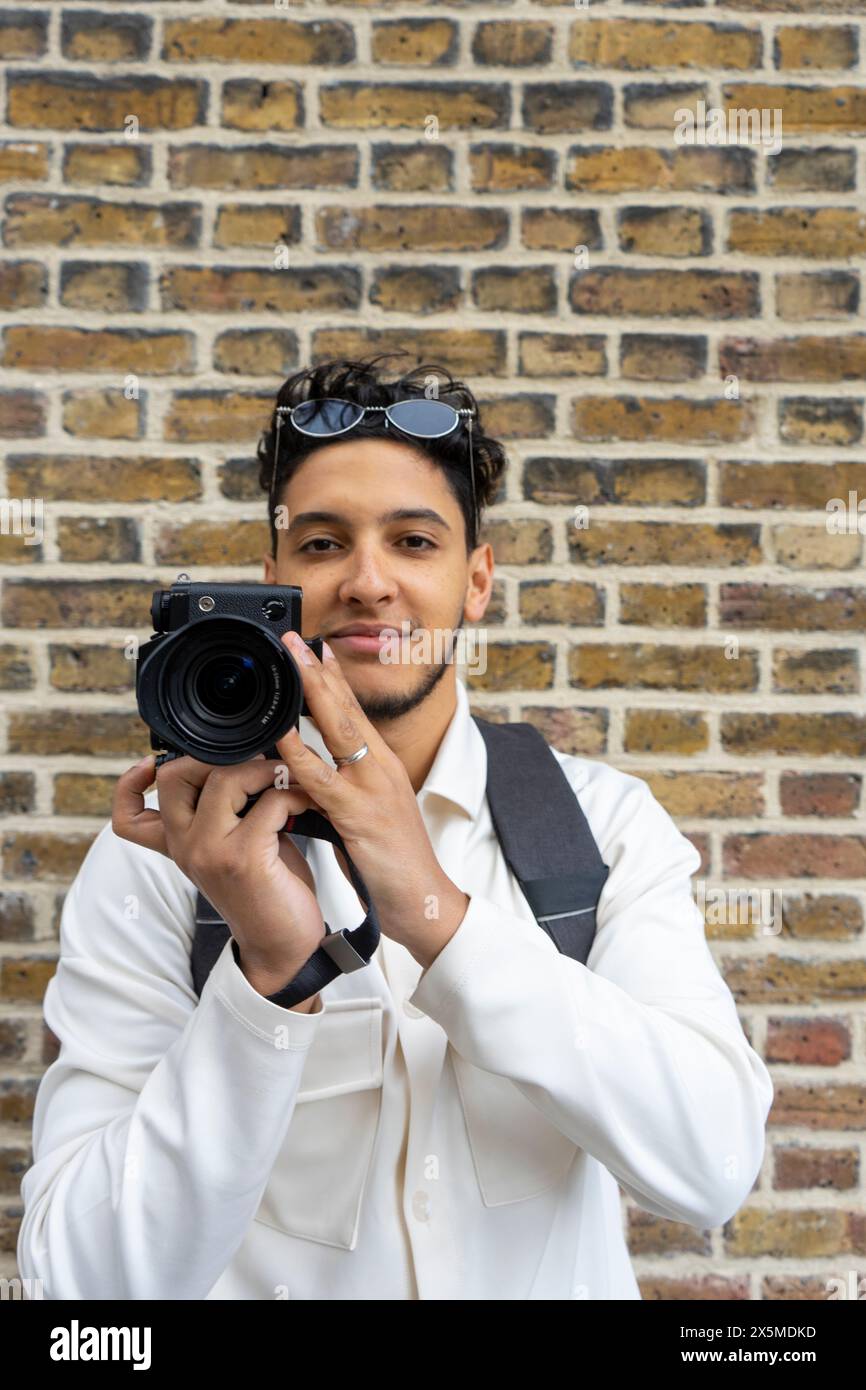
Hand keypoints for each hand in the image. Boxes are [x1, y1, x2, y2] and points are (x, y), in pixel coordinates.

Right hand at [111, 753, 326, 999]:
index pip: (127, 817)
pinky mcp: (244, 858)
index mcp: (178, 845)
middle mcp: (186, 847)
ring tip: (287, 777)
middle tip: (254, 762)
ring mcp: (210, 852)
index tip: (153, 766)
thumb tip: (247, 758)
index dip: (128, 785)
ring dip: (264, 769)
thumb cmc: (266, 889)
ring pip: (224, 779)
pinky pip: (269, 802)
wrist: (283, 945)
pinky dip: (293, 794)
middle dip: (217, 756)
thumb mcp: (234, 845)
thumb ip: (227, 810)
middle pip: (175, 777)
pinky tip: (305, 803)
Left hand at [274, 632, 469, 963]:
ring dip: (312, 691)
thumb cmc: (392, 861)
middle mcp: (380, 767)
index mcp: (382, 765)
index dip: (333, 678)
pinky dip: (298, 752)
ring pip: (337, 728)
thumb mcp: (367, 813)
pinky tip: (280, 733)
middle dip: (319, 670)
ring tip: (291, 663)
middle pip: (346, 708)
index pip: (355, 711)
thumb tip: (309, 771)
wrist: (423, 899)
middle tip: (294, 639)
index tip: (313, 648)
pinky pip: (321, 777)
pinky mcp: (359, 814)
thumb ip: (341, 788)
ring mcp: (372, 787)